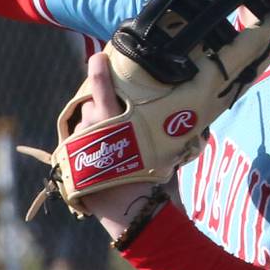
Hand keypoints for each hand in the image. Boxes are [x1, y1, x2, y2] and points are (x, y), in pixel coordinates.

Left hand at [74, 52, 163, 233]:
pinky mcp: (72, 159)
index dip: (97, 70)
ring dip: (93, 129)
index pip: (100, 87)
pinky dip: (85, 145)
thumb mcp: (164, 152)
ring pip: (83, 125)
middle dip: (101, 108)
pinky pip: (76, 142)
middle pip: (91, 105)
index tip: (97, 57)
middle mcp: (93, 128)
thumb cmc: (152, 181)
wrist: (130, 212)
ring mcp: (80, 144)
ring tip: (108, 145)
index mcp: (114, 121)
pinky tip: (97, 156)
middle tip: (116, 121)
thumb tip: (197, 122)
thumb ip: (169, 131)